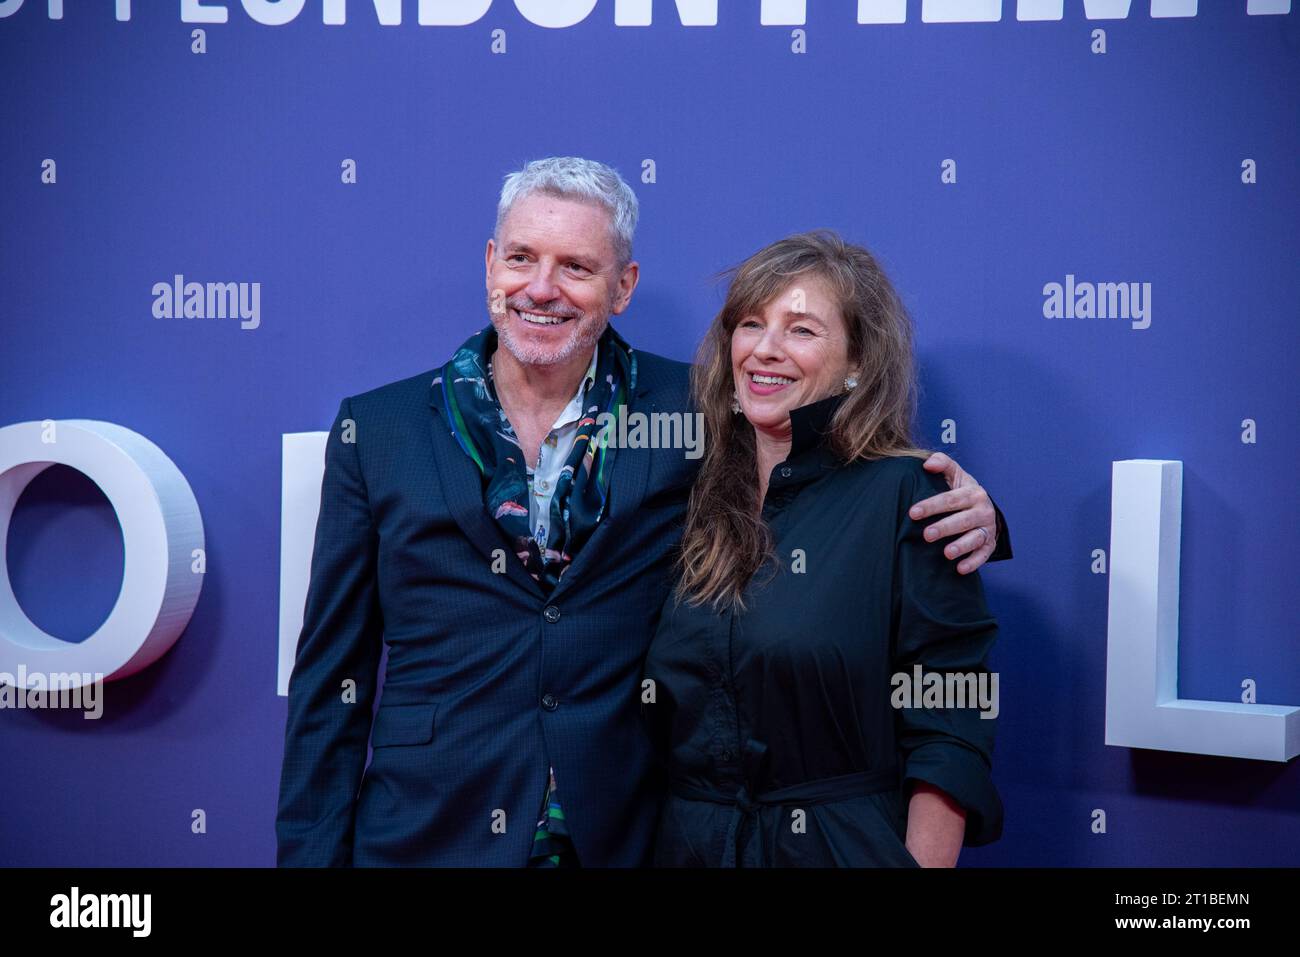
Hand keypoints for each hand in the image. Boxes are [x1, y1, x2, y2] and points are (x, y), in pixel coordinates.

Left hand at [911, 452, 997, 574]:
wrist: (984, 508)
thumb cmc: (961, 491)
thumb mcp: (954, 474)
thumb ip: (942, 464)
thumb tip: (927, 464)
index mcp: (972, 492)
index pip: (950, 499)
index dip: (931, 506)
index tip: (913, 513)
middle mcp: (983, 510)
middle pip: (962, 520)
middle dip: (945, 527)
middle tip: (927, 535)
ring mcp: (987, 528)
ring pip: (975, 538)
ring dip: (961, 546)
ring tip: (947, 553)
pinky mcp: (989, 544)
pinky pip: (983, 555)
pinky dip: (973, 562)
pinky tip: (960, 569)